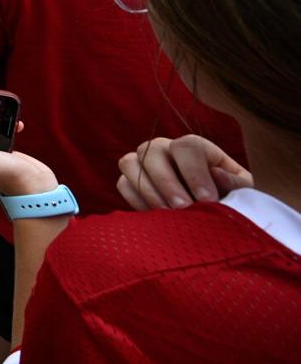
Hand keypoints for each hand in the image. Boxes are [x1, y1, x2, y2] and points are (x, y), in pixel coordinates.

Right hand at [116, 135, 251, 210]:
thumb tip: (217, 174)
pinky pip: (122, 184)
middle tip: (182, 208)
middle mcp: (163, 148)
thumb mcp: (241, 191)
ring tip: (168, 215)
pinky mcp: (128, 180)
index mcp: (194, 147)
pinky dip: (136, 200)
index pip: (187, 146)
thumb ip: (235, 183)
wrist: (209, 214)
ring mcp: (142, 162)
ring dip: (148, 190)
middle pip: (152, 150)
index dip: (194, 171)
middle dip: (167, 182)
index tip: (206, 198)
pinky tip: (156, 217)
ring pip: (130, 163)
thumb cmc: (227, 197)